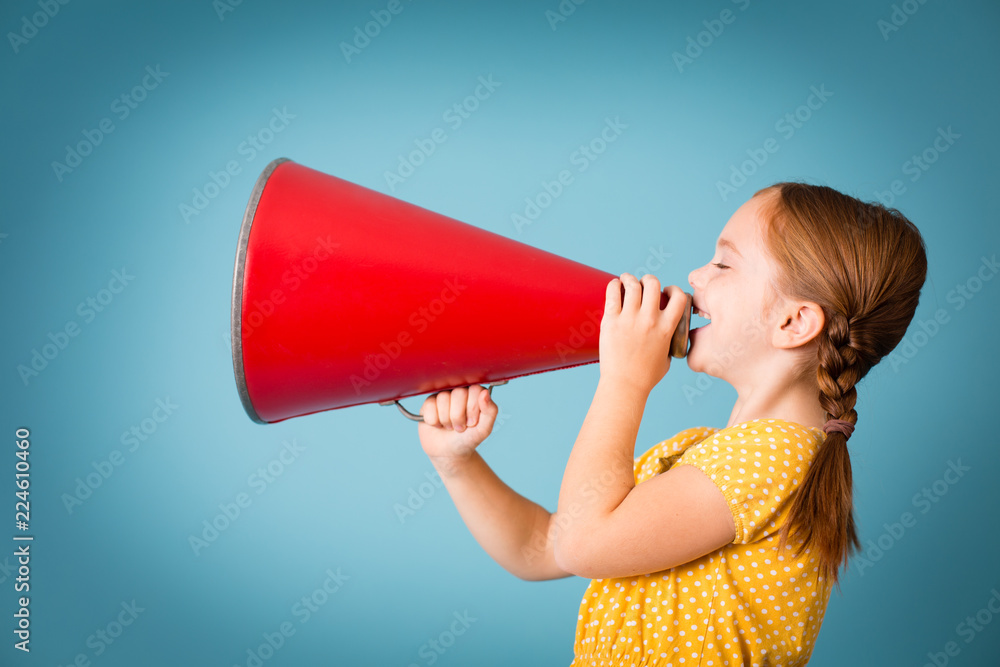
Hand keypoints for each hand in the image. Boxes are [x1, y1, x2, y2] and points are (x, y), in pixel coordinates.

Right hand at [418, 385, 498, 466]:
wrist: (449, 453)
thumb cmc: (468, 439)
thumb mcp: (484, 429)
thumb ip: (490, 411)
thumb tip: (484, 393)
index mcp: (475, 394)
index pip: (475, 390)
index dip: (473, 409)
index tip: (472, 422)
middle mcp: (459, 391)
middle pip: (458, 393)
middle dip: (459, 416)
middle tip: (460, 427)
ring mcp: (443, 396)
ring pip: (443, 398)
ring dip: (446, 420)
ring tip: (449, 426)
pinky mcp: (428, 403)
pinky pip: (429, 405)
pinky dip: (434, 421)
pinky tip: (438, 425)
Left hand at [599, 274, 686, 394]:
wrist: (624, 385)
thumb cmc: (646, 376)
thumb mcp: (667, 357)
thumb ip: (668, 341)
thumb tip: (668, 335)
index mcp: (666, 327)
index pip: (678, 297)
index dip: (674, 289)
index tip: (667, 292)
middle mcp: (649, 319)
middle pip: (653, 284)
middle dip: (650, 280)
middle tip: (643, 284)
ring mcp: (629, 319)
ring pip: (633, 285)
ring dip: (630, 278)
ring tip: (627, 279)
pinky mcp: (611, 321)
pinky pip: (612, 294)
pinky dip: (614, 285)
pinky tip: (614, 284)